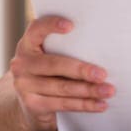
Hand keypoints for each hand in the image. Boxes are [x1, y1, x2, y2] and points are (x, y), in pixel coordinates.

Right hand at [9, 15, 114, 130]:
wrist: (29, 101)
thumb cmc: (49, 69)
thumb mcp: (49, 54)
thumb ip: (64, 46)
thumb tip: (102, 45)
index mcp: (27, 44)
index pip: (36, 29)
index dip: (51, 25)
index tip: (71, 26)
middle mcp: (22, 63)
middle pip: (54, 64)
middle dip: (81, 70)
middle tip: (102, 74)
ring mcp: (25, 85)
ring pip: (62, 87)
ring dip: (88, 90)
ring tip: (108, 90)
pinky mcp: (32, 104)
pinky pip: (63, 104)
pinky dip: (84, 104)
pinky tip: (100, 104)